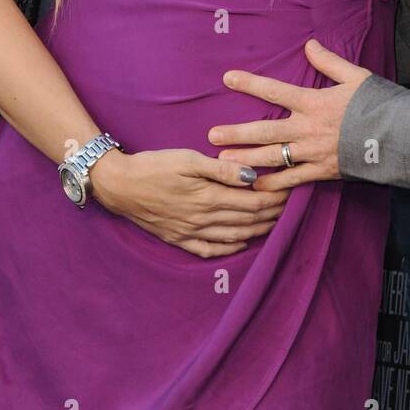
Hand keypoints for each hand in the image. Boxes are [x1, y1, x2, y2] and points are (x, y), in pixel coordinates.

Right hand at [90, 147, 289, 257]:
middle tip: (291, 206)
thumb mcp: (188, 159)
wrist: (119, 185)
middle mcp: (203, 219)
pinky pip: (210, 250)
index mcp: (208, 197)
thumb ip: (222, 169)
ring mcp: (190, 232)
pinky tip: (242, 243)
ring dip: (257, 231)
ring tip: (275, 223)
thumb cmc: (154, 165)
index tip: (290, 190)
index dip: (274, 197)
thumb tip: (252, 176)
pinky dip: (230, 248)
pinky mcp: (178, 239)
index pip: (251, 201)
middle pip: (247, 219)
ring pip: (233, 236)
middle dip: (272, 213)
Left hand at [207, 38, 372, 190]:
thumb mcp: (356, 76)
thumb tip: (309, 45)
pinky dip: (273, 185)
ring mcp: (313, 152)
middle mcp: (307, 129)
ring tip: (222, 163)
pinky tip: (255, 188)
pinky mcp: (321, 171)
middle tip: (211, 136)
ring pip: (272, 157)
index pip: (275, 90)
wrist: (401, 137)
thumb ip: (329, 62)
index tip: (227, 78)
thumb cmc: (379, 103)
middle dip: (236, 133)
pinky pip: (292, 180)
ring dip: (245, 160)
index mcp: (313, 102)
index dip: (250, 83)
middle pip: (264, 130)